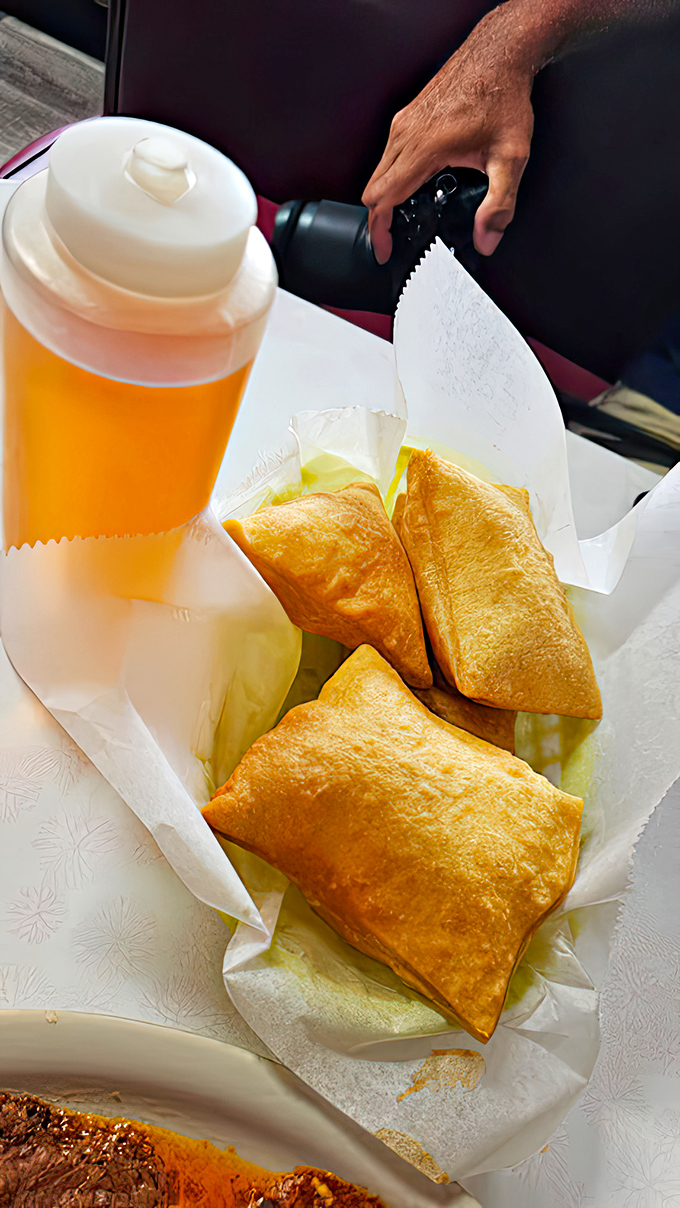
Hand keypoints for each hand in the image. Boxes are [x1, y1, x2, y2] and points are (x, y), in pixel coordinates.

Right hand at [362, 6, 537, 261]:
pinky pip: (388, 154)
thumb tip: (487, 238)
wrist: (499, 54)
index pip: (383, 198)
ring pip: (378, 171)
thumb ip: (500, 204)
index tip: (385, 249)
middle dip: (379, 220)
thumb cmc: (503, 96)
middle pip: (373, 189)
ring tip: (404, 217)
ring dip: (386, 197)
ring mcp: (404, 122)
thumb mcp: (511, 158)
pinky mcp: (407, 116)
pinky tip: (414, 186)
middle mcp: (406, 133)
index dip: (380, 231)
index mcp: (423, 148)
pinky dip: (393, 177)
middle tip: (392, 241)